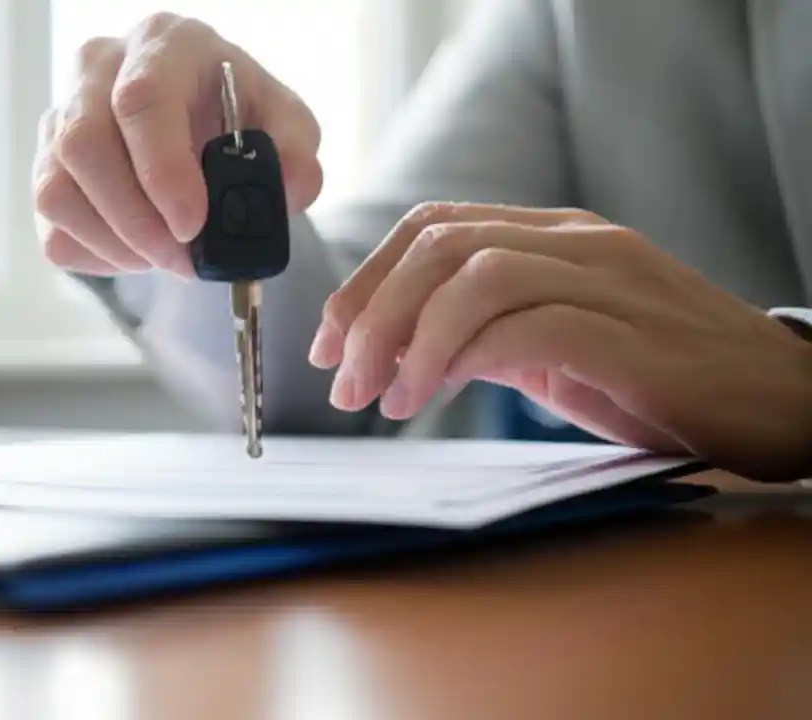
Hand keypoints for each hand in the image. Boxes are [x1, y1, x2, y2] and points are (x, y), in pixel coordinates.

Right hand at [32, 13, 321, 278]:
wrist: (197, 119)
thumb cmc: (236, 112)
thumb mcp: (284, 120)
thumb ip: (297, 150)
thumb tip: (293, 188)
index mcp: (161, 44)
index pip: (139, 100)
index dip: (161, 171)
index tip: (193, 225)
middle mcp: (97, 69)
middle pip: (83, 146)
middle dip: (136, 221)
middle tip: (183, 259)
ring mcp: (60, 117)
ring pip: (56, 192)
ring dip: (115, 244)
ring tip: (165, 257)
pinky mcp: (46, 167)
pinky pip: (53, 228)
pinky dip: (98, 256)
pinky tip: (138, 251)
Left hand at [308, 202, 811, 480]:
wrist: (783, 400)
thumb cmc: (663, 377)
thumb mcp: (559, 347)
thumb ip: (490, 332)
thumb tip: (401, 351)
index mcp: (556, 234)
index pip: (436, 225)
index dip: (367, 278)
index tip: (329, 341)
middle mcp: (578, 242)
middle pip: (440, 241)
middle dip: (370, 309)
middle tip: (340, 376)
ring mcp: (608, 281)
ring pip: (473, 274)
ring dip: (407, 336)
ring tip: (380, 395)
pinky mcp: (630, 335)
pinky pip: (524, 326)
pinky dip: (459, 358)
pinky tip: (429, 396)